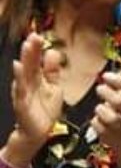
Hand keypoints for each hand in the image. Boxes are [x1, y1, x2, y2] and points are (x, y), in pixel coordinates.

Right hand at [10, 33, 63, 152]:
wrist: (39, 132)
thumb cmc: (45, 109)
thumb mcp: (53, 86)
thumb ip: (52, 70)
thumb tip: (52, 51)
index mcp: (36, 79)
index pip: (35, 61)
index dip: (36, 48)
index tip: (38, 35)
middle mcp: (28, 84)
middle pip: (29, 64)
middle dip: (30, 50)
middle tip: (33, 36)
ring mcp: (24, 93)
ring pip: (24, 74)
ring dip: (25, 60)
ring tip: (26, 46)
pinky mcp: (22, 104)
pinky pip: (21, 91)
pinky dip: (20, 80)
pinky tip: (19, 69)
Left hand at [92, 55, 120, 156]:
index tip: (109, 74)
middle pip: (120, 101)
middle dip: (107, 93)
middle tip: (100, 88)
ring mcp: (119, 125)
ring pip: (108, 116)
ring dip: (102, 109)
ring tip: (101, 107)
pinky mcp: (108, 135)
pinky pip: (97, 126)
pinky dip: (96, 122)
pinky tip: (100, 120)